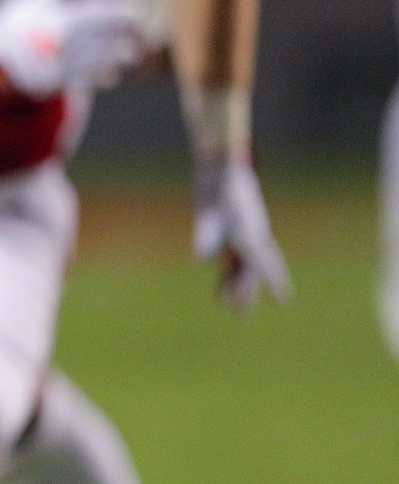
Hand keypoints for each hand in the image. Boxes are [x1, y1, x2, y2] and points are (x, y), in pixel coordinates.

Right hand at [0, 0, 146, 95]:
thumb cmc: (12, 23)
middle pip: (102, 39)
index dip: (120, 10)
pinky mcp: (54, 82)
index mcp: (60, 20)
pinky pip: (81, 80)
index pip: (97, 12)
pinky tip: (110, 76)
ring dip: (116, 58)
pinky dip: (97, 77)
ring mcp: (60, 64)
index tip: (140, 8)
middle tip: (143, 34)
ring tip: (133, 54)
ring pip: (96, 60)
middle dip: (124, 37)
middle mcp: (64, 43)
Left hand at [194, 157, 290, 311]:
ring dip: (234, 285)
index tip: (284, 301)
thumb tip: (199, 260)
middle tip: (242, 316)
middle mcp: (249, 238)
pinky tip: (222, 285)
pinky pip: (229, 258)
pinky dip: (226, 272)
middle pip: (249, 271)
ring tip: (228, 306)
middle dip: (246, 292)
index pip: (261, 264)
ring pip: (239, 267)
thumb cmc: (222, 186)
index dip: (273, 282)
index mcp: (250, 235)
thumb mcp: (211, 209)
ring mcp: (240, 236)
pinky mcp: (227, 232)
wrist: (223, 167)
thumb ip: (207, 234)